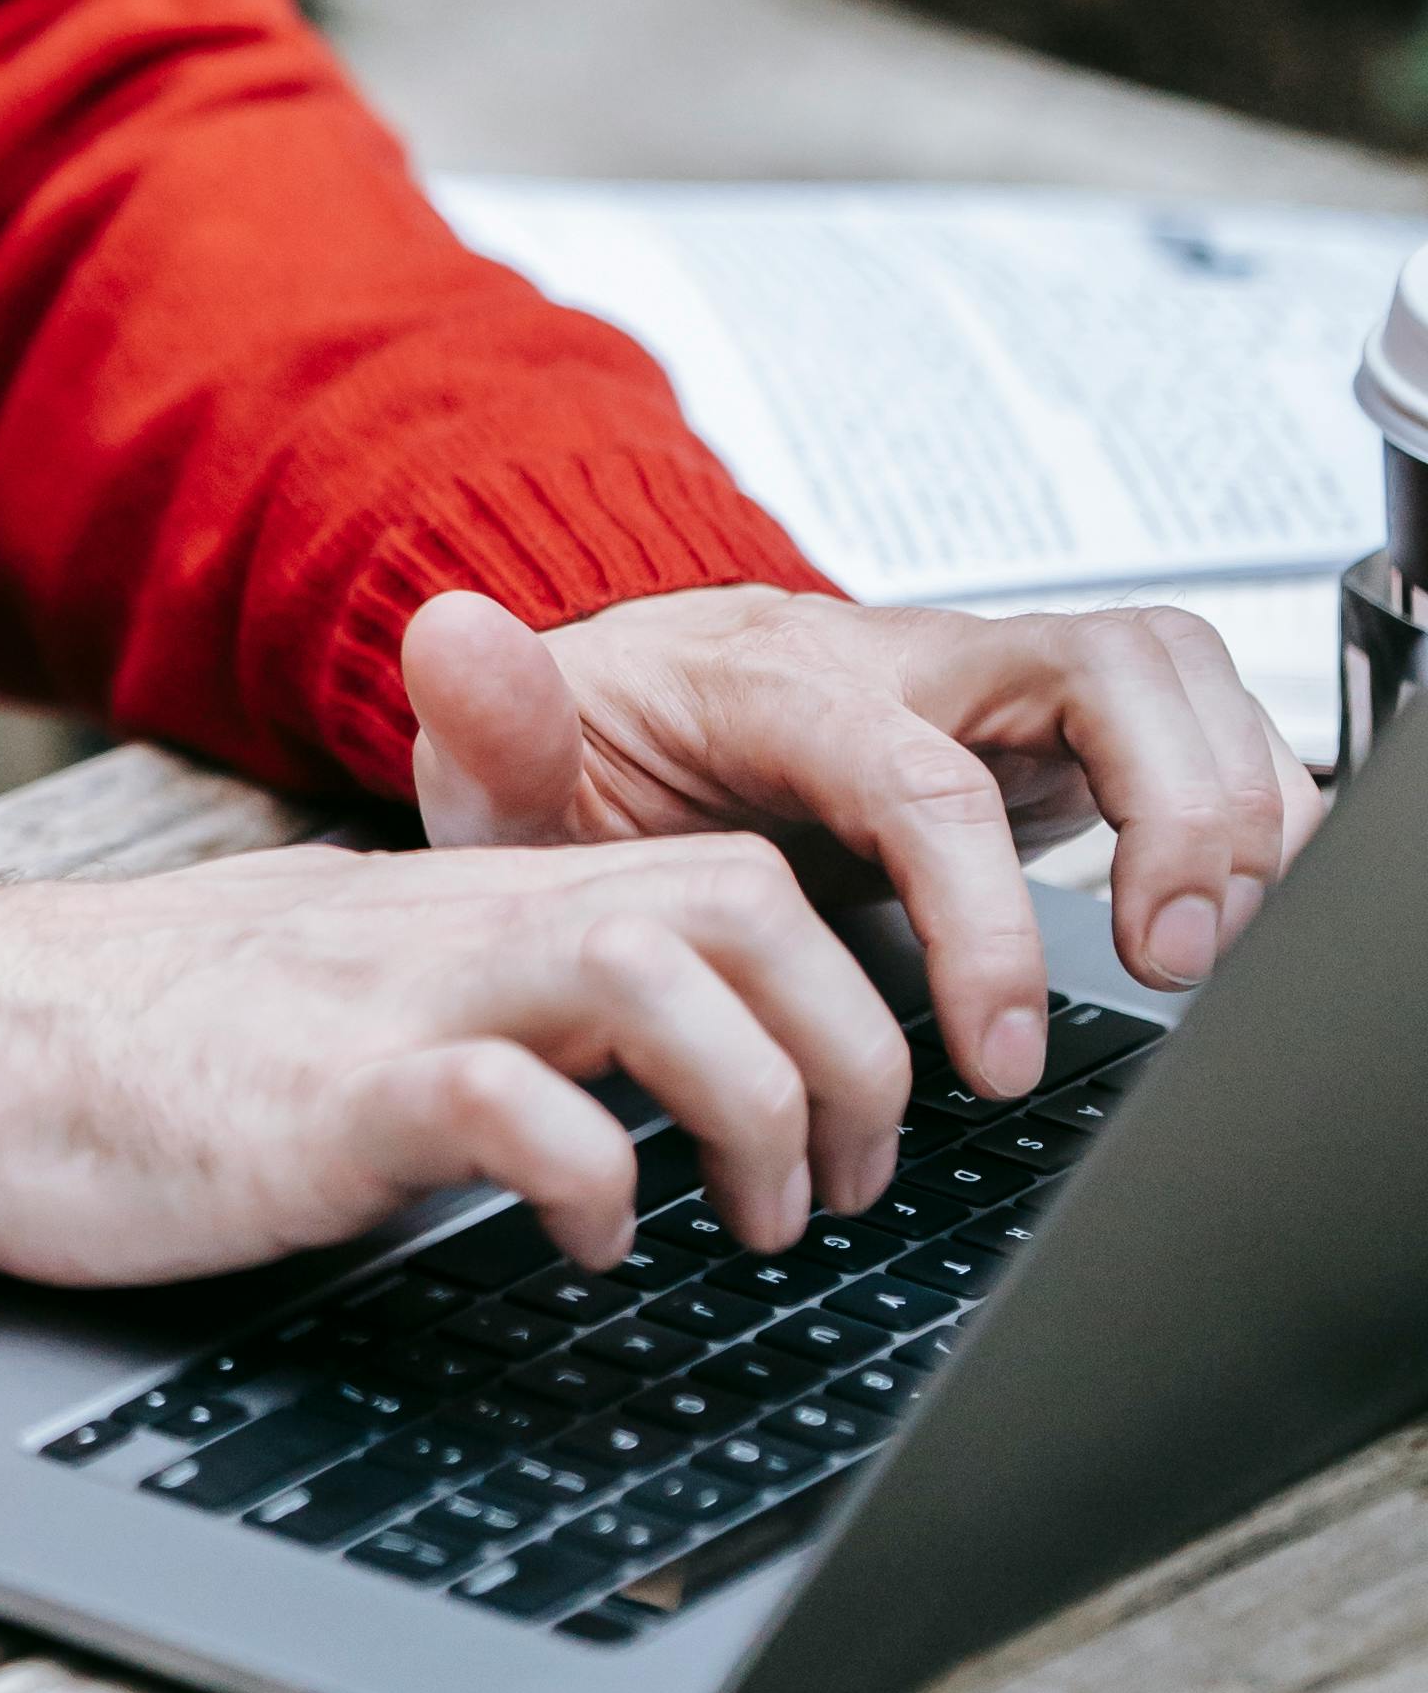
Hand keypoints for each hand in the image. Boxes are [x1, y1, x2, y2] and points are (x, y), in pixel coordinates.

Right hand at [0, 829, 915, 1286]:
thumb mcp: (352, 996)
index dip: (841, 985)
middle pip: (736, 895)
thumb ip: (484, 1006)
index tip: (863, 1118)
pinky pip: (504, 1100)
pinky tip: (593, 1245)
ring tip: (755, 1220)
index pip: (727, 869)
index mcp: (469, 899)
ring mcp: (389, 997)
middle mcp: (451, 924)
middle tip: (847, 1184)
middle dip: (846, 1043)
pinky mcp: (321, 1093)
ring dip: (753, 1101)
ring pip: (653, 965)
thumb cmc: (141, 1044)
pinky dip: (592, 1175)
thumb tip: (620, 1082)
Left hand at [403, 584, 1320, 1100]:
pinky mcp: (1035, 724)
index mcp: (779, 679)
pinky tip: (1225, 904)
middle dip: (1177, 815)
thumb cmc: (570, 766)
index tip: (991, 1054)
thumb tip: (454, 637)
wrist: (604, 712)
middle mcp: (902, 657)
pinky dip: (1237, 793)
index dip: (984, 917)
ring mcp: (981, 681)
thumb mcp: (500, 781)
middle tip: (1180, 966)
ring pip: (1167, 669)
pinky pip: (1182, 713)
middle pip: (1106, 668)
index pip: (926, 777)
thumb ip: (486, 732)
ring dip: (1230, 796)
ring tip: (1214, 945)